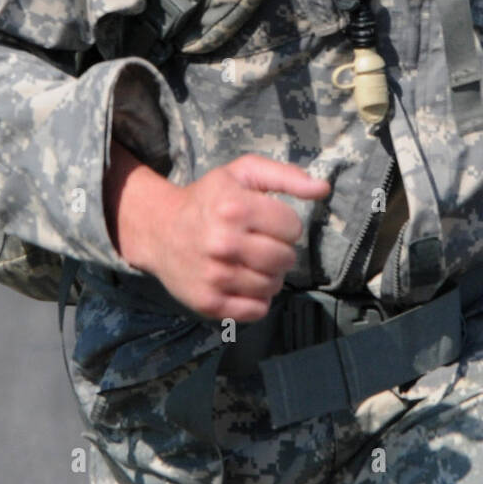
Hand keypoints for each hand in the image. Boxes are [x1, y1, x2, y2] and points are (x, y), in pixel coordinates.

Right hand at [105, 143, 330, 322]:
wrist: (160, 229)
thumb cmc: (209, 198)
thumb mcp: (243, 173)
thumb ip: (286, 176)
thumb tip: (323, 189)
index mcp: (234, 208)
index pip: (292, 227)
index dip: (285, 223)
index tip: (267, 221)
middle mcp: (223, 243)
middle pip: (285, 259)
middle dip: (280, 250)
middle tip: (261, 243)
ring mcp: (215, 276)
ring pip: (273, 286)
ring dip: (270, 275)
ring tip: (251, 261)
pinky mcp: (209, 303)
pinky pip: (257, 310)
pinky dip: (257, 299)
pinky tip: (244, 281)